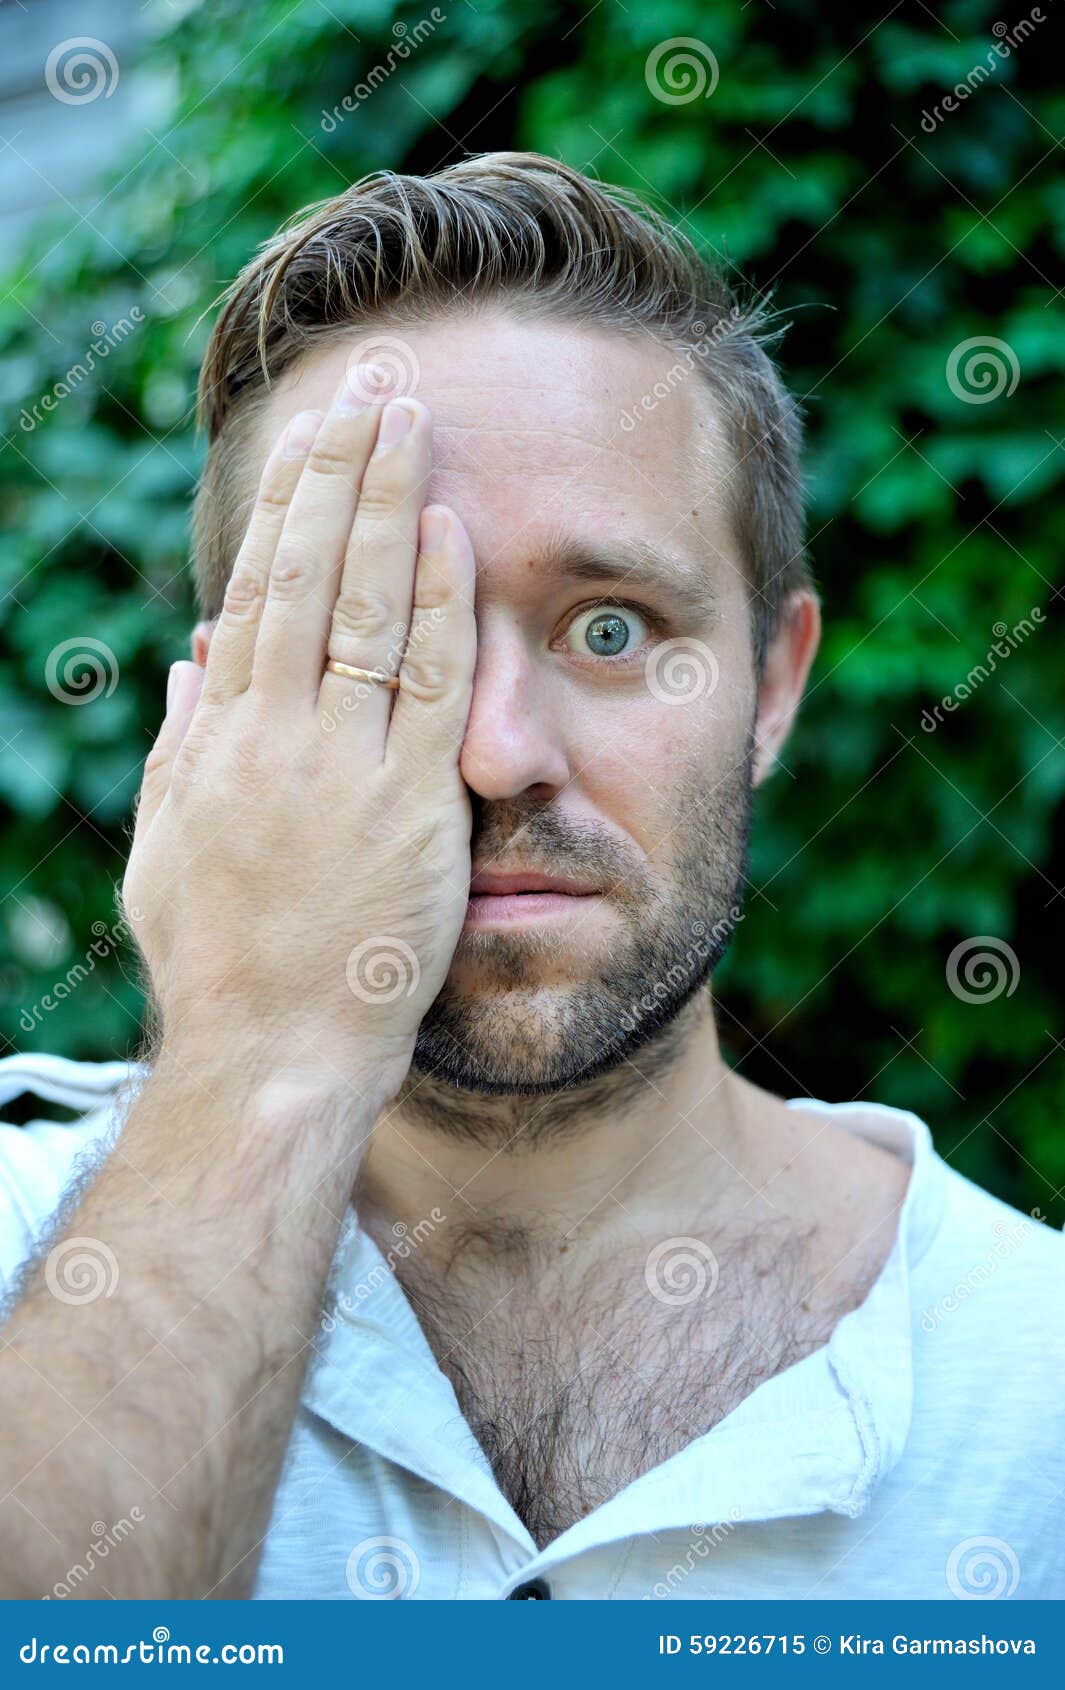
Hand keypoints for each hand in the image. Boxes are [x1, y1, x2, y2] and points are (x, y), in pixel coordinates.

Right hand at [123, 367, 476, 1108]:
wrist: (275, 1055)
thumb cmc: (221, 967)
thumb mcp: (169, 855)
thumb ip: (181, 754)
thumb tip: (189, 664)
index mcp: (217, 741)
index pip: (255, 594)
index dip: (286, 509)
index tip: (312, 441)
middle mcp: (272, 736)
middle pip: (305, 574)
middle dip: (338, 472)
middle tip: (369, 389)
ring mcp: (340, 768)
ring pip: (362, 608)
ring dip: (387, 505)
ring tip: (409, 421)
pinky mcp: (407, 808)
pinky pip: (425, 684)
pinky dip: (436, 602)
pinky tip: (449, 530)